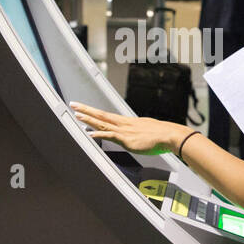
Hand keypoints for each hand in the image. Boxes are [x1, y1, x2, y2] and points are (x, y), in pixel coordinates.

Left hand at [70, 102, 189, 155]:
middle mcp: (123, 124)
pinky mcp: (126, 139)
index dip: (94, 111)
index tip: (84, 108)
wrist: (169, 135)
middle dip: (86, 110)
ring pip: (102, 123)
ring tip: (76, 115)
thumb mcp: (146, 131)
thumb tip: (135, 136)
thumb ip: (137, 133)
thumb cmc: (161, 135)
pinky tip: (89, 134)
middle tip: (74, 104)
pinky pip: (109, 136)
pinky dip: (98, 134)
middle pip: (101, 115)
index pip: (106, 115)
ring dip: (88, 119)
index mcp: (127, 122)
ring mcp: (124, 131)